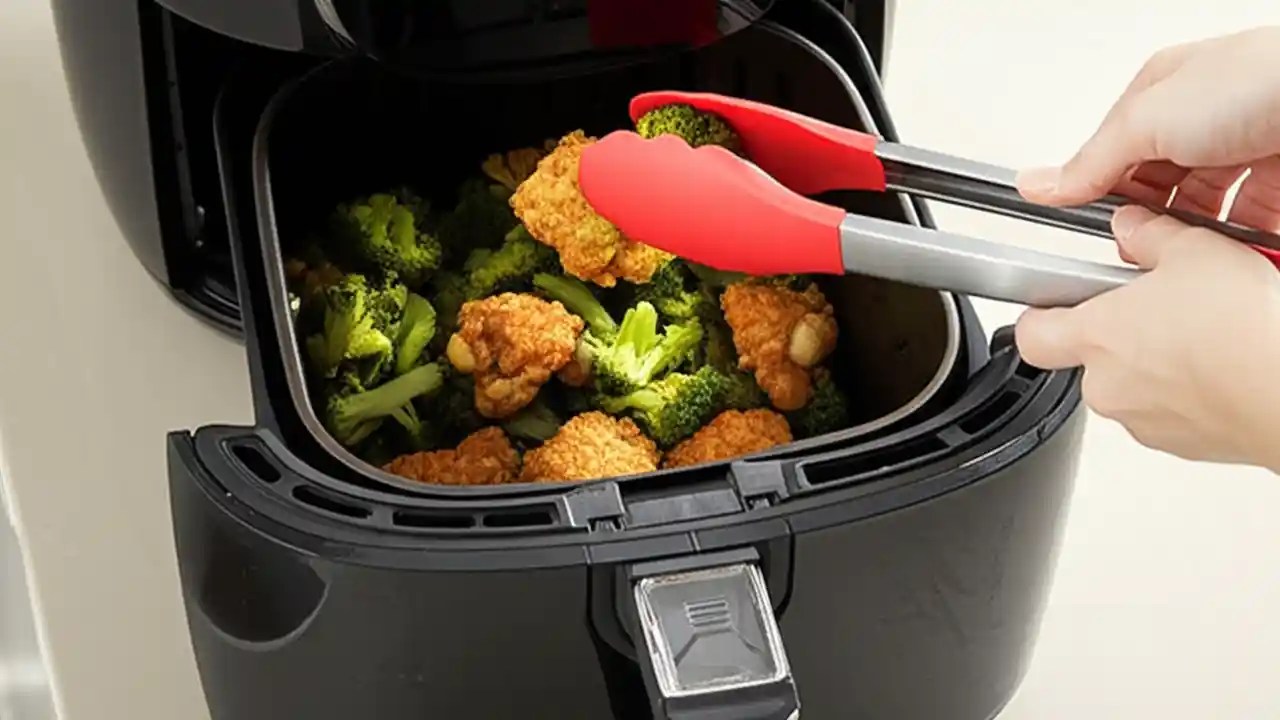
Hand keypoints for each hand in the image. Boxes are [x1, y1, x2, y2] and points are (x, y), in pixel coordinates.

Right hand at [1016, 26, 1279, 232]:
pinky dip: (1236, 252)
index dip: (1101, 196)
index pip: (1115, 159)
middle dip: (1149, 224)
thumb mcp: (1148, 116)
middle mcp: (1208, 126)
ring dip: (1193, 243)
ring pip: (1202, 220)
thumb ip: (1091, 161)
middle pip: (1158, 194)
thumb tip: (1037, 184)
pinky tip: (1227, 258)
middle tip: (1143, 247)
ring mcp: (1248, 158)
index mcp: (1167, 96)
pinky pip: (1247, 236)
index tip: (1095, 230)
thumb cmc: (1262, 80)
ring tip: (1187, 257)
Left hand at [1016, 206, 1279, 469]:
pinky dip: (1191, 389)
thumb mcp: (1195, 250)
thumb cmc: (1244, 328)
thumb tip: (1133, 227)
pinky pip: (1174, 410)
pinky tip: (1224, 364)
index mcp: (1097, 336)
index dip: (1039, 317)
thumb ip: (1149, 236)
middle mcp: (1109, 386)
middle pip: (1093, 356)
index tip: (1051, 305)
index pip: (1033, 334)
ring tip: (1205, 333)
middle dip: (1124, 332)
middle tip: (1162, 306)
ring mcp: (1144, 420)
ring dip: (1159, 360)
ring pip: (1136, 384)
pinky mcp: (1183, 444)